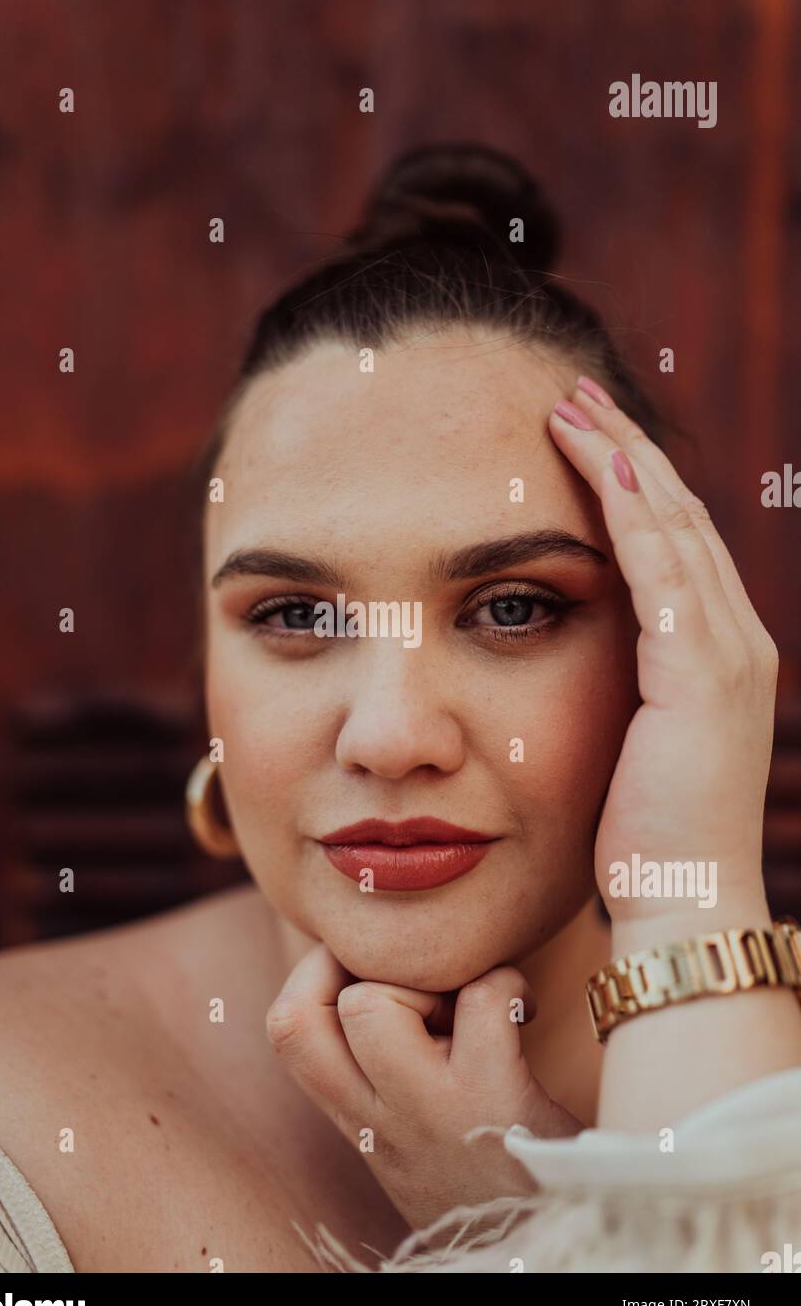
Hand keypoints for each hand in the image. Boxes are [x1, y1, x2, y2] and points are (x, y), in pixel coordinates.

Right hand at [266, 943, 580, 1230]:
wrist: (546, 1245)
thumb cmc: (493, 1179)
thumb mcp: (417, 1140)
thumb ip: (388, 1078)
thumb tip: (384, 978)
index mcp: (359, 1123)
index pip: (287, 1030)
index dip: (315, 976)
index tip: (368, 969)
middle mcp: (380, 1120)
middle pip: (298, 1018)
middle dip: (349, 965)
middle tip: (408, 969)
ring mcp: (434, 1109)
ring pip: (372, 1005)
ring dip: (420, 977)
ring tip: (459, 998)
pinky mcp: (497, 1096)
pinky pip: (483, 999)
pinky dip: (506, 982)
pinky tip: (522, 1008)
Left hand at [549, 379, 778, 939]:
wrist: (682, 908)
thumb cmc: (645, 843)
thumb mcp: (631, 749)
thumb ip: (620, 696)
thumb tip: (572, 667)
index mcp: (716, 657)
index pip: (673, 547)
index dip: (629, 487)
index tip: (579, 440)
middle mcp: (735, 641)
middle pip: (677, 519)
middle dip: (625, 453)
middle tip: (571, 398)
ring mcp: (726, 653)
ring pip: (672, 529)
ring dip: (622, 462)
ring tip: (570, 409)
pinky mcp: (700, 675)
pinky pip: (662, 572)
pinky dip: (631, 515)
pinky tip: (597, 467)